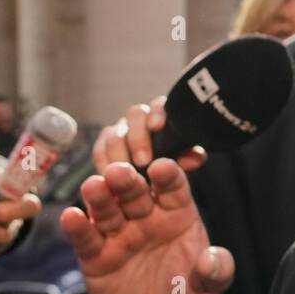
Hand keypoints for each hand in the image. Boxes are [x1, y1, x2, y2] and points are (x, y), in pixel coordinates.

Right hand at [60, 159, 234, 293]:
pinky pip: (86, 238)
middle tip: (118, 170)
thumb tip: (213, 260)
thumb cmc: (184, 291)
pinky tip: (71, 217)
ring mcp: (119, 233)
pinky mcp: (95, 255)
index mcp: (177, 213)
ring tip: (93, 185)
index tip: (162, 167)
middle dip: (127, 180)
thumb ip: (218, 270)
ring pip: (107, 209)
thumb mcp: (209, 284)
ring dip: (99, 196)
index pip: (173, 188)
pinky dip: (77, 227)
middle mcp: (146, 217)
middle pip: (134, 192)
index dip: (168, 176)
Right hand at [92, 95, 206, 172]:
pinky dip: (105, 163)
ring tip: (128, 172)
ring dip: (120, 154)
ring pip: (115, 133)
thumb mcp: (185, 163)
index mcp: (162, 117)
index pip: (160, 106)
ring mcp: (120, 132)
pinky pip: (99, 151)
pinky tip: (111, 176)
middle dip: (138, 137)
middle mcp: (140, 120)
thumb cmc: (172, 168)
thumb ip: (190, 157)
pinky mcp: (103, 148)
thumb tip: (194, 157)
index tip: (158, 126)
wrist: (152, 188)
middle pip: (135, 115)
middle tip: (144, 161)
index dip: (158, 113)